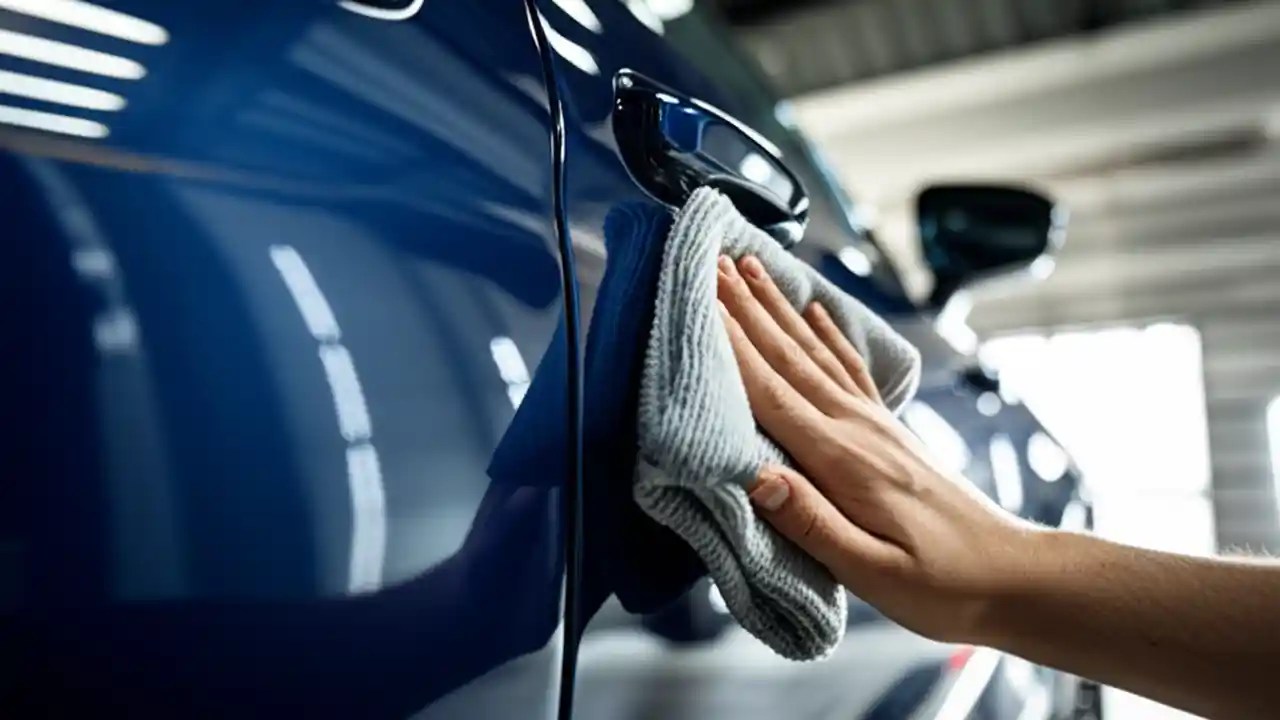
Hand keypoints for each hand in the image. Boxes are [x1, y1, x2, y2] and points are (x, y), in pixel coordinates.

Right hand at [715, 254, 1036, 643]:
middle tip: (708, 263)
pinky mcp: (890, 431)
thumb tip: (755, 474)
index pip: (772, 392)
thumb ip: (811, 523)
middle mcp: (857, 428)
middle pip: (788, 357)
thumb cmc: (943, 584)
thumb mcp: (872, 572)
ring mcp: (876, 424)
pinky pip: (849, 368)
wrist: (1014, 575)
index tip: (701, 300)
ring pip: (815, 352)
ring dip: (776, 308)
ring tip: (748, 267)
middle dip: (744, 308)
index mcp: (843, 461)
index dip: (733, 345)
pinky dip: (827, 333)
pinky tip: (813, 309)